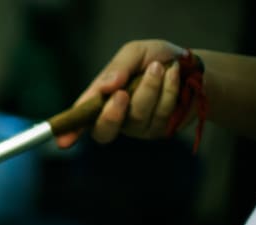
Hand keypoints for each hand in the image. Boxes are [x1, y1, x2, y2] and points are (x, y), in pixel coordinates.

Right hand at [56, 40, 185, 147]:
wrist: (192, 66)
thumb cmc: (157, 59)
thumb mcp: (135, 52)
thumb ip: (118, 67)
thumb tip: (107, 87)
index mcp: (101, 100)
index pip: (82, 118)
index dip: (71, 131)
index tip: (63, 141)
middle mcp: (116, 118)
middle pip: (103, 131)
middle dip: (111, 114)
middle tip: (122, 94)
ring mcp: (137, 127)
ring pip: (136, 116)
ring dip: (150, 87)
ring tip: (160, 67)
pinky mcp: (159, 130)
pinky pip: (160, 114)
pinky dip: (169, 90)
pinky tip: (174, 76)